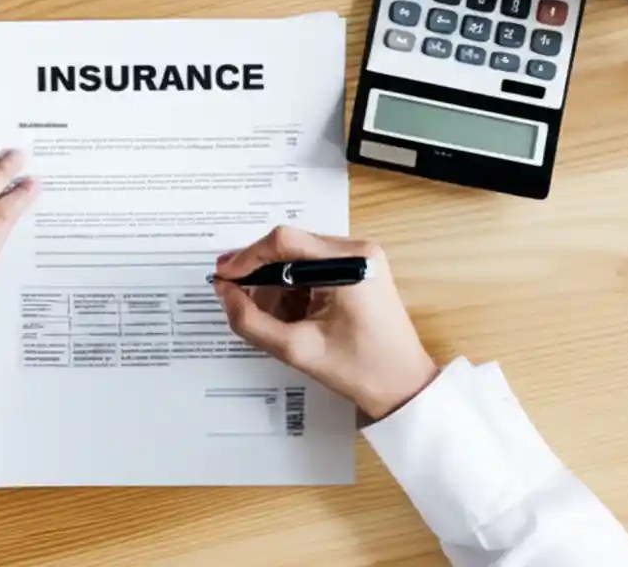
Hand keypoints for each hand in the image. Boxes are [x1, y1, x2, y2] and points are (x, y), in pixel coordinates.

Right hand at [214, 226, 437, 418]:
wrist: (403, 386)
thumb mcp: (297, 349)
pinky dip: (294, 289)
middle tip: (235, 298)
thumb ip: (252, 321)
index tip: (224, 277)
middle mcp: (358, 251)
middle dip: (260, 275)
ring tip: (274, 321)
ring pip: (297, 258)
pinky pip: (312, 268)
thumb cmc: (364, 370)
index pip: (284, 241)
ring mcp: (360, 258)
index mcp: (351, 263)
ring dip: (276, 285)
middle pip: (290, 247)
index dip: (247, 257)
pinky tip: (292, 317)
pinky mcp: (358, 270)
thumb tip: (225, 295)